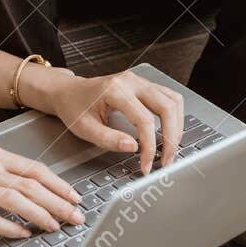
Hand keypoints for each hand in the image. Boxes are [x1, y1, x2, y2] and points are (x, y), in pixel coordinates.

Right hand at [0, 130, 83, 238]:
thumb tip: (16, 174)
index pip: (34, 169)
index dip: (58, 184)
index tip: (73, 195)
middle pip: (32, 186)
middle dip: (58, 203)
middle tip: (76, 216)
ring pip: (17, 201)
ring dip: (40, 215)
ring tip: (56, 226)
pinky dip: (9, 227)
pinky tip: (22, 234)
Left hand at [29, 67, 185, 175]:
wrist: (69, 91)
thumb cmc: (74, 107)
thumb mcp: (84, 128)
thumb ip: (108, 139)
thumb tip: (133, 148)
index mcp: (115, 90)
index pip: (144, 120)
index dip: (149, 146)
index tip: (146, 165)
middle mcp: (132, 81)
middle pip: (167, 107)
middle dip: (171, 137)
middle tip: (166, 160)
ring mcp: (140, 81)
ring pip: (173, 100)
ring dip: (177, 126)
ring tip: (170, 148)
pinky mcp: (145, 85)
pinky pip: (169, 97)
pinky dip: (174, 116)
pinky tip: (170, 132)